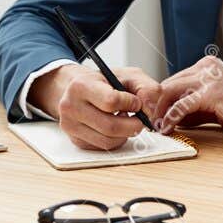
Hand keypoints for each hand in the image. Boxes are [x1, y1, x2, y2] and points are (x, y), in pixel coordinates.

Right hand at [31, 63, 160, 150]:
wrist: (79, 89)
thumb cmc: (105, 82)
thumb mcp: (128, 75)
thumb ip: (146, 88)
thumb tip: (152, 110)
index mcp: (81, 86)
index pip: (110, 101)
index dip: (130, 104)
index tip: (136, 102)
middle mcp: (70, 107)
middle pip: (110, 126)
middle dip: (133, 125)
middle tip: (141, 120)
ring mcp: (71, 126)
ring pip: (107, 141)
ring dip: (125, 134)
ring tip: (127, 121)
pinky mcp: (76, 140)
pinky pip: (103, 147)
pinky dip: (116, 140)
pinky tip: (116, 127)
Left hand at [154, 57, 222, 140]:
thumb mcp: (214, 105)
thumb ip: (193, 109)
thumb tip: (172, 120)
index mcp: (207, 65)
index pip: (174, 80)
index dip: (161, 99)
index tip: (153, 114)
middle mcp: (206, 67)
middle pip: (169, 83)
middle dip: (156, 104)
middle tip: (149, 121)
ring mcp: (208, 77)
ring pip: (171, 91)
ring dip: (160, 110)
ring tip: (155, 126)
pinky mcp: (211, 92)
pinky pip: (182, 105)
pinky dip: (171, 117)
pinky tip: (167, 128)